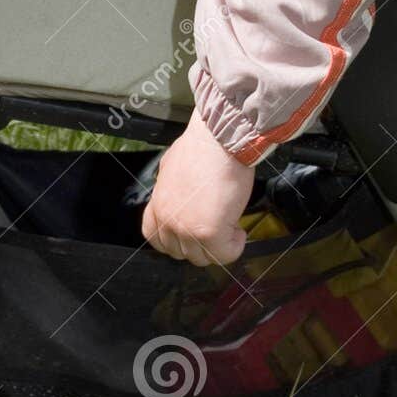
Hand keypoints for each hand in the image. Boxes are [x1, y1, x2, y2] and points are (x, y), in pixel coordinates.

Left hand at [141, 110, 255, 266]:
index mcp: (158, 205)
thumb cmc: (202, 147)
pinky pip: (224, 254)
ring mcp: (186, 228)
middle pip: (182, 253)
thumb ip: (173, 193)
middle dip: (202, 244)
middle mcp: (168, 220)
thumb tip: (183, 201)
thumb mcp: (172, 170)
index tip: (192, 235)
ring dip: (220, 245)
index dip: (178, 241)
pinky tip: (238, 230)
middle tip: (217, 228)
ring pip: (204, 258)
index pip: (157, 240)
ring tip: (230, 225)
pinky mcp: (209, 233)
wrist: (219, 139)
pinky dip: (235, 246)